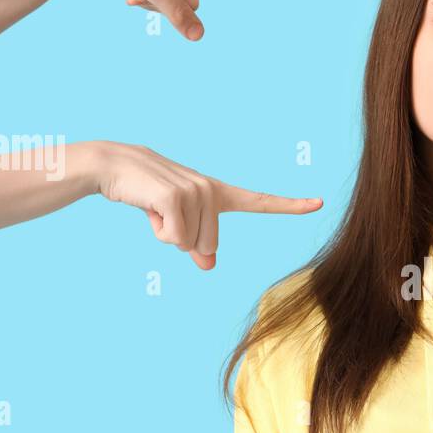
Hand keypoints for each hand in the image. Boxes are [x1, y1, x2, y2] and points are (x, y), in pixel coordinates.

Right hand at [72, 140, 321, 269]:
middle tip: (162, 212)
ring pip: (189, 245)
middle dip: (181, 240)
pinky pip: (173, 238)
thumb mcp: (175, 222)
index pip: (260, 201)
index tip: (319, 203)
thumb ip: (197, 244)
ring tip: (154, 206)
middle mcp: (211, 190)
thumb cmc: (147, 195)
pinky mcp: (176, 197)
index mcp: (217, 193)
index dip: (290, 205)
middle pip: (208, 246)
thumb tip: (209, 266)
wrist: (113, 166)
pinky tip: (147, 206)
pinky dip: (156, 230)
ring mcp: (196, 191)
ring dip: (165, 234)